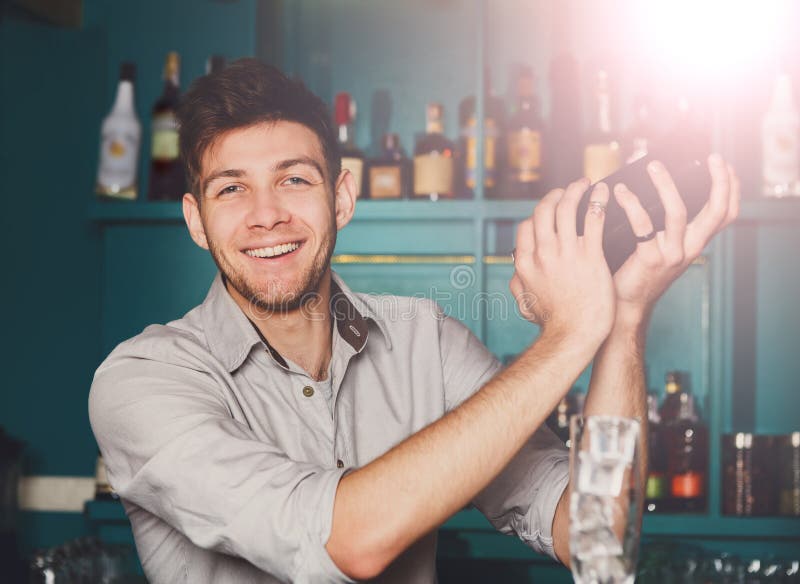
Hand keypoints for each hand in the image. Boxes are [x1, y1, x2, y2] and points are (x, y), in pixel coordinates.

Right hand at [510, 178, 615, 347]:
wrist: (575, 334)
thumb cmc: (555, 322)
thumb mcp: (526, 303)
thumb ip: (518, 285)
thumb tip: (515, 275)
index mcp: (526, 262)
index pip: (527, 225)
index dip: (538, 213)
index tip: (550, 208)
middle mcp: (542, 253)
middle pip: (544, 210)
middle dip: (556, 194)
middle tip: (568, 189)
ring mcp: (565, 253)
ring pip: (567, 207)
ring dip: (576, 190)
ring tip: (586, 184)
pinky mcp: (590, 255)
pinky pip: (593, 218)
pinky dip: (598, 200)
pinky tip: (603, 193)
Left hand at [612, 154, 739, 322]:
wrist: (626, 304)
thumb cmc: (639, 271)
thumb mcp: (662, 247)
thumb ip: (666, 225)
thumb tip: (658, 189)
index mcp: (694, 243)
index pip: (726, 215)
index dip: (731, 189)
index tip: (724, 164)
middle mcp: (689, 249)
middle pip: (716, 212)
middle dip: (720, 182)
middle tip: (713, 158)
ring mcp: (671, 255)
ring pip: (677, 213)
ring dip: (666, 184)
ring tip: (654, 165)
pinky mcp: (649, 260)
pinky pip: (643, 226)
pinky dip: (632, 204)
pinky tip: (621, 192)